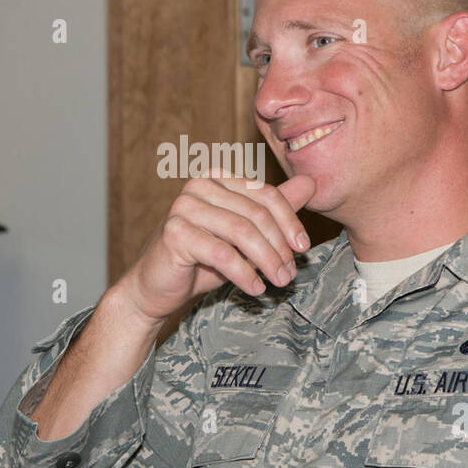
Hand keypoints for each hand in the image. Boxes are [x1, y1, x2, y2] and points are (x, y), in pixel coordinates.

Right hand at [114, 172, 316, 323]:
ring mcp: (184, 207)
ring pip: (241, 232)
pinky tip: (255, 289)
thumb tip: (311, 182)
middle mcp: (199, 185)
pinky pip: (222, 253)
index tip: (303, 249)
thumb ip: (273, 209)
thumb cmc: (202, 260)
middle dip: (279, 246)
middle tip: (290, 274)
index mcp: (218, 178)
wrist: (156, 288)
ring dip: (266, 261)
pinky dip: (244, 273)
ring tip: (279, 282)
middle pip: (255, 213)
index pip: (265, 194)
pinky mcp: (175, 233)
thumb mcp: (244, 235)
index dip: (289, 222)